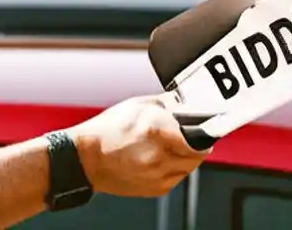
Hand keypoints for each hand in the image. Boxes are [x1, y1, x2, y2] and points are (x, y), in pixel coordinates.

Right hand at [69, 96, 207, 197]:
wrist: (85, 159)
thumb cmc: (107, 130)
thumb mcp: (139, 105)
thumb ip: (168, 104)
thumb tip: (187, 103)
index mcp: (157, 130)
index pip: (199, 137)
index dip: (205, 132)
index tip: (206, 128)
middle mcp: (160, 156)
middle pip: (198, 154)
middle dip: (197, 144)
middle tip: (189, 136)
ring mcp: (157, 175)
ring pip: (189, 168)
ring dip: (187, 157)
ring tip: (171, 147)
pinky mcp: (154, 189)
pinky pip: (176, 178)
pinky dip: (175, 169)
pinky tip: (161, 159)